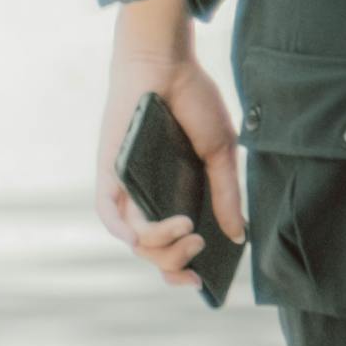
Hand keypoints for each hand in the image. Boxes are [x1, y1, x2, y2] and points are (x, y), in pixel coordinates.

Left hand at [98, 0, 243, 276]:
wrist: (168, 62)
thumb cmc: (194, 102)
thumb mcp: (219, 153)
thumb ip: (226, 194)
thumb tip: (237, 234)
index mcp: (176, 195)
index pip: (172, 245)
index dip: (183, 269)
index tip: (201, 283)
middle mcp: (147, 196)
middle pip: (152, 251)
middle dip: (175, 260)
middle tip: (199, 246)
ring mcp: (127, 186)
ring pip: (133, 238)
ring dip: (160, 246)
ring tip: (188, 232)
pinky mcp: (109, 171)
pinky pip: (108, 211)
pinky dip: (124, 230)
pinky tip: (142, 237)